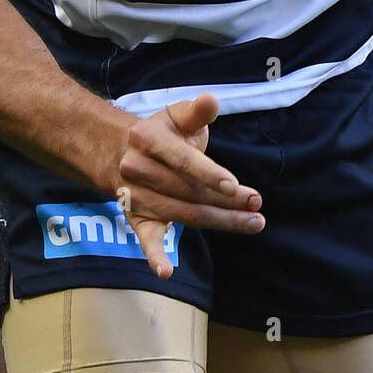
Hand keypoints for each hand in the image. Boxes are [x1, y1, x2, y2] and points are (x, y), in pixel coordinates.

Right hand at [105, 93, 265, 277]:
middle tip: (256, 206)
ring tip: (251, 222)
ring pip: (182, 213)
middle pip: (188, 191)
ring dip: (218, 220)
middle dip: (226, 201)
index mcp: (148, 140)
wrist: (116, 151)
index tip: (236, 187)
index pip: (182, 160)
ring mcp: (135, 196)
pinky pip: (144, 239)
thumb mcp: (176, 116)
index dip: (209, 174)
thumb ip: (196, 112)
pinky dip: (154, 256)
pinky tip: (166, 272)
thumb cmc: (160, 134)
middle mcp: (137, 169)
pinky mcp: (136, 218)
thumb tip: (211, 100)